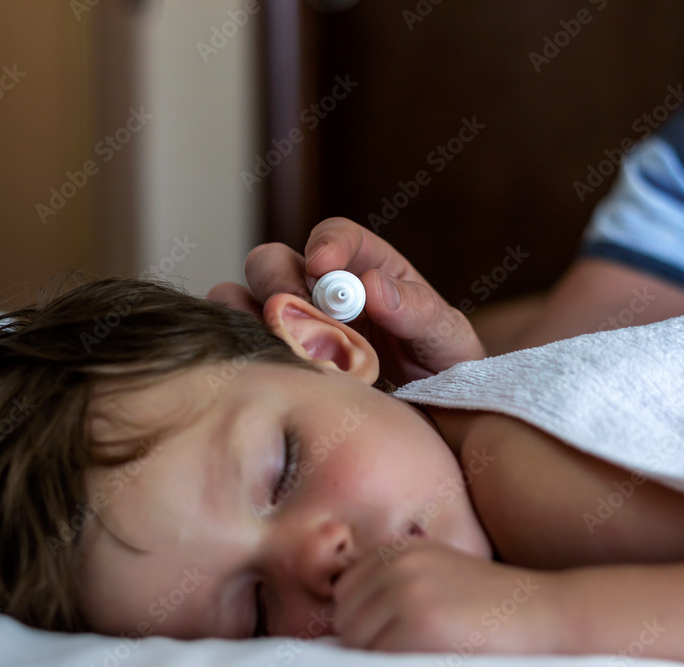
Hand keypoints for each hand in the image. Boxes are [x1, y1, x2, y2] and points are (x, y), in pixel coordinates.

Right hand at [206, 217, 484, 384]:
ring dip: (252, 315)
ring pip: (242, 297)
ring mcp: (292, 326)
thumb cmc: (443, 371)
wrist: (434, 425)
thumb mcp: (445, 339)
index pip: (336, 236)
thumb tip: (372, 286)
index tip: (321, 265)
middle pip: (274, 261)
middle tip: (294, 313)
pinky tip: (271, 374)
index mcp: (367, 268)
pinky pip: (238, 344)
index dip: (325, 242)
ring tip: (283, 348)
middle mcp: (320, 292)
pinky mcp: (273, 362)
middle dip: (278, 280)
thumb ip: (418, 310)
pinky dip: (240, 351)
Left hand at [332, 540, 556, 653]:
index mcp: (400, 550)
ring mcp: (407, 592)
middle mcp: (398, 564)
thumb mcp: (439, 580)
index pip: (345, 593)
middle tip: (412, 651)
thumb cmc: (496, 609)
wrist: (548, 615)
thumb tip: (344, 629)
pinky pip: (379, 658)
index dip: (364, 623)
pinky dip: (397, 664)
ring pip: (356, 642)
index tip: (392, 637)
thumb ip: (394, 592)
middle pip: (345, 618)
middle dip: (368, 643)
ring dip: (382, 657)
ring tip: (424, 653)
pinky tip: (432, 658)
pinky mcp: (419, 624)